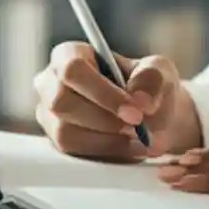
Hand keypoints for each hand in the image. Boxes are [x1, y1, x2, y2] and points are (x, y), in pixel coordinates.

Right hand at [34, 42, 200, 160]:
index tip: (135, 112)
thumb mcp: (158, 72)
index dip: (102, 92)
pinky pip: (74, 154)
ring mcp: (50, 116)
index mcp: (69, 55)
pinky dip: (108, 153)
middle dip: (105, 120)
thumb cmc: (148, 86)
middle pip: (61, 102)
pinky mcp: (58, 143)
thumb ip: (151, 79)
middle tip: (140, 129)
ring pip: (65, 133)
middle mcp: (50, 83)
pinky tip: (134, 149)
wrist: (152, 117)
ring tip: (143, 140)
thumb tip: (141, 101)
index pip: (72, 69)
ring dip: (108, 140)